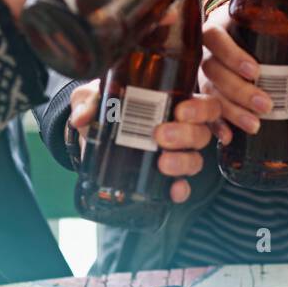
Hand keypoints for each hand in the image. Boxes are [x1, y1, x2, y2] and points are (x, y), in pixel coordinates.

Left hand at [68, 80, 218, 202]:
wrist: (90, 136)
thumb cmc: (103, 108)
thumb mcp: (95, 97)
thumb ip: (89, 100)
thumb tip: (83, 116)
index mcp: (174, 103)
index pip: (205, 105)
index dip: (201, 109)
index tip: (181, 110)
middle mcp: (181, 129)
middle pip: (202, 134)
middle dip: (186, 135)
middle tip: (160, 134)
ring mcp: (175, 155)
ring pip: (195, 159)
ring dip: (182, 161)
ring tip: (162, 162)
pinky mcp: (164, 177)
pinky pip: (182, 185)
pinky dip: (180, 189)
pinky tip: (173, 190)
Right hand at [199, 5, 274, 143]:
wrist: (235, 39)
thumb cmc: (260, 38)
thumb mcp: (279, 37)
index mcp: (221, 29)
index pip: (214, 37)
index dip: (231, 55)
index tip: (254, 71)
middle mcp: (206, 52)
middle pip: (213, 70)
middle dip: (239, 90)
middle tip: (265, 105)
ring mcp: (202, 74)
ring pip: (210, 93)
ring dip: (232, 111)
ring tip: (254, 124)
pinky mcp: (202, 95)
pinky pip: (203, 111)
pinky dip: (216, 125)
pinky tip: (228, 136)